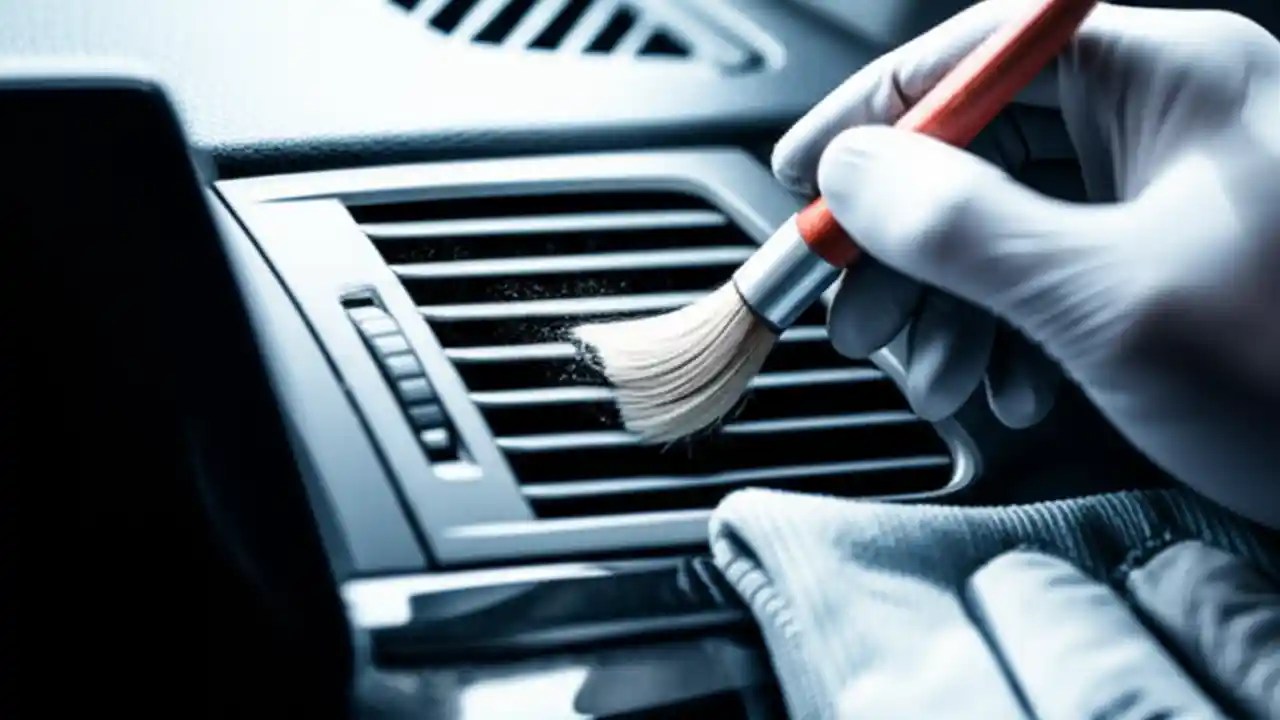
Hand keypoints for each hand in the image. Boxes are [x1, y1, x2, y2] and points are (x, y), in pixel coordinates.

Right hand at [773, 0, 1279, 527]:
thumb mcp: (1111, 299)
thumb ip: (964, 225)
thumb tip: (854, 170)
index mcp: (1172, 76)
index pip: (982, 52)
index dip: (876, 113)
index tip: (802, 178)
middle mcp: (1171, 121)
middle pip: (984, 146)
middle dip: (905, 240)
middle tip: (855, 312)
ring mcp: (1171, 199)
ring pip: (1007, 222)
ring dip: (948, 301)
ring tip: (936, 374)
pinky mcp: (1168, 268)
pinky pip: (1050, 275)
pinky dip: (1006, 332)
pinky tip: (1006, 385)